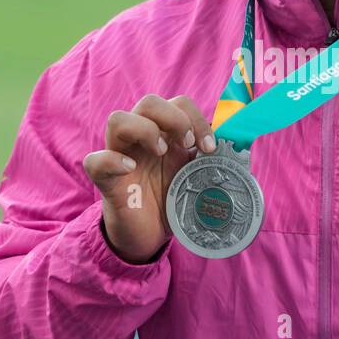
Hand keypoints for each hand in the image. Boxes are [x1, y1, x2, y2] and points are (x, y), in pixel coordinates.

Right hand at [82, 94, 215, 263]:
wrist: (149, 237)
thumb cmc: (173, 202)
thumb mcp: (198, 179)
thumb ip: (216, 162)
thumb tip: (243, 150)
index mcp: (167, 135)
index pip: (178, 103)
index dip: (196, 117)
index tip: (209, 147)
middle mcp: (142, 140)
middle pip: (148, 102)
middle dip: (173, 118)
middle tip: (188, 145)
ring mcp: (120, 156)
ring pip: (117, 119)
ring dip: (144, 130)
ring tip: (161, 152)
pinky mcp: (106, 180)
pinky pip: (95, 160)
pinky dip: (111, 160)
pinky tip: (129, 168)